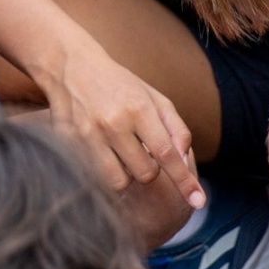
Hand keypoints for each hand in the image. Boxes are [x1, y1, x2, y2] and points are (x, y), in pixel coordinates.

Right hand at [43, 46, 203, 209]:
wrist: (71, 67)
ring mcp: (89, 135)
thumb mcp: (154, 97)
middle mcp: (114, 123)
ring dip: (126, 173)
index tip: (199, 201)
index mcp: (139, 108)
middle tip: (141, 150)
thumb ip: (175, 128)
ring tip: (120, 151)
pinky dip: (105, 170)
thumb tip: (185, 160)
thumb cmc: (119, 85)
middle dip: (149, 169)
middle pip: (145, 173)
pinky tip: (102, 150)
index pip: (166, 153)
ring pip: (120, 181)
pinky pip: (96, 176)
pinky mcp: (69, 145)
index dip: (184, 180)